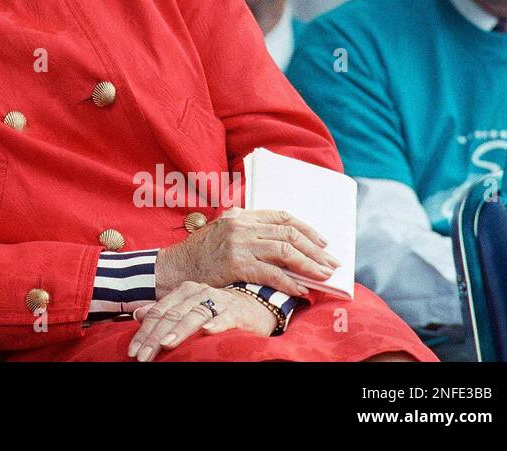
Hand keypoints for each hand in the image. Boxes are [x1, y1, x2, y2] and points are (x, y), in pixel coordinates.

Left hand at [127, 281, 274, 361]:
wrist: (252, 304)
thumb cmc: (216, 308)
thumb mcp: (187, 306)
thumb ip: (164, 310)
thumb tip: (137, 315)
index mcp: (183, 292)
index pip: (159, 312)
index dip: (144, 332)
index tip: (133, 351)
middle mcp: (198, 293)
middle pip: (172, 315)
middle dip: (155, 337)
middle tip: (143, 356)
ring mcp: (217, 301)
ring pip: (194, 315)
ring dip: (180, 330)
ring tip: (166, 343)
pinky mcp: (236, 312)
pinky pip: (225, 317)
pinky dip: (216, 323)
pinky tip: (207, 332)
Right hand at [155, 207, 337, 296]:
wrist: (175, 267)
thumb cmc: (200, 254)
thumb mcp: (222, 233)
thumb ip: (247, 232)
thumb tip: (281, 245)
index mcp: (240, 215)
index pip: (281, 216)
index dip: (306, 228)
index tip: (322, 241)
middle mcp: (241, 226)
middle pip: (288, 233)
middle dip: (314, 250)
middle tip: (331, 263)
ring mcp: (238, 243)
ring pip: (284, 251)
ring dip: (309, 265)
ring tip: (323, 276)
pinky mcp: (236, 263)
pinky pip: (271, 273)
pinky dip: (290, 282)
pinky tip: (301, 290)